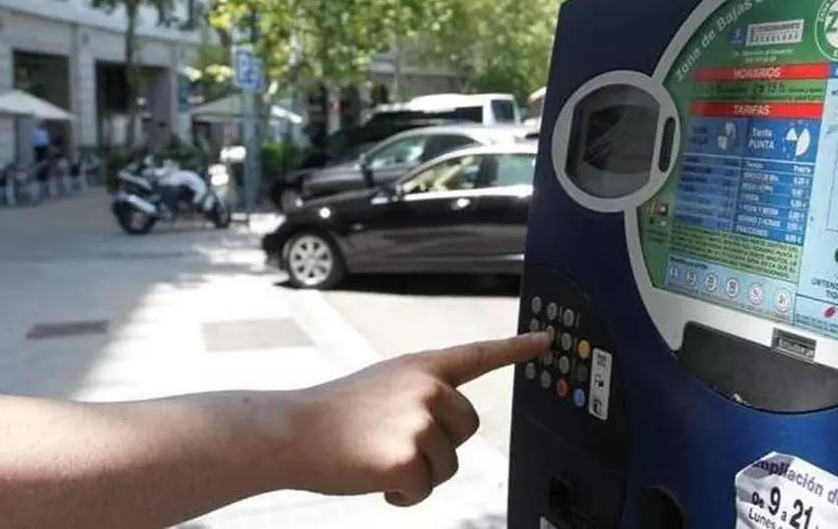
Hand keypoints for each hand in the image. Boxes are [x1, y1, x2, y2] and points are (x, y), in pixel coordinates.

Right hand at [286, 332, 549, 505]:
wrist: (290, 431)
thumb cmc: (333, 414)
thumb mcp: (383, 385)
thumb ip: (420, 394)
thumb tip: (446, 425)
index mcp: (422, 367)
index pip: (478, 355)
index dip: (516, 348)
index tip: (547, 341)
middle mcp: (428, 388)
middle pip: (467, 429)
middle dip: (438, 445)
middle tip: (392, 442)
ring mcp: (420, 422)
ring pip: (448, 464)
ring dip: (418, 472)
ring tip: (376, 456)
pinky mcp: (410, 458)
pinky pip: (424, 490)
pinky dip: (402, 496)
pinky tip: (374, 478)